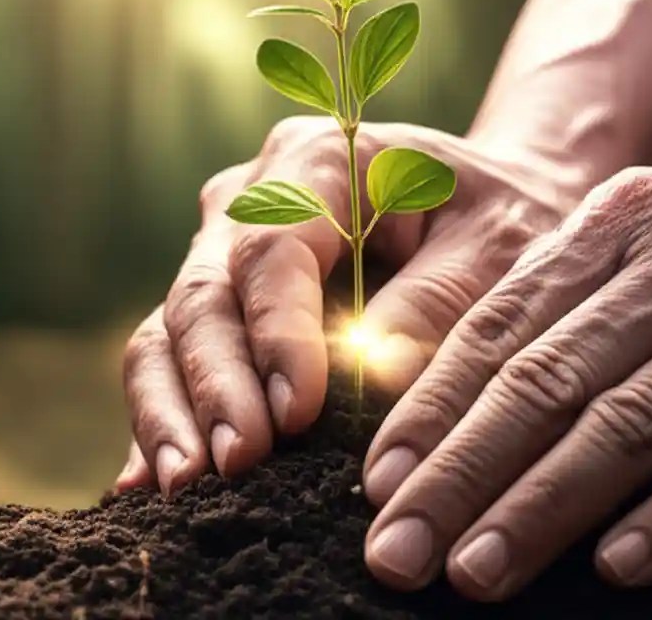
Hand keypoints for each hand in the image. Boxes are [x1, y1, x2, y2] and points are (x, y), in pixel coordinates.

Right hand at [115, 116, 584, 495]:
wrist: (492, 213)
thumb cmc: (502, 221)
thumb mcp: (499, 246)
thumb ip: (437, 301)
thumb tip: (370, 376)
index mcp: (316, 162)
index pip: (273, 247)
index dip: (276, 331)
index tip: (298, 412)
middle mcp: (247, 204)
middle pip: (204, 294)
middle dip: (215, 384)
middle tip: (236, 462)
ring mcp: (222, 260)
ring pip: (167, 333)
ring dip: (172, 412)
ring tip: (184, 488)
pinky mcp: (220, 317)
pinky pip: (170, 367)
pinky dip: (162, 423)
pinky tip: (150, 487)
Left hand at [363, 157, 651, 598]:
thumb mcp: (647, 243)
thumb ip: (560, 305)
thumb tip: (444, 415)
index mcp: (616, 223)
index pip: (500, 328)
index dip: (432, 412)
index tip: (378, 485)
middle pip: (548, 381)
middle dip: (461, 475)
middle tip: (399, 552)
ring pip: (632, 423)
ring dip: (544, 506)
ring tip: (477, 572)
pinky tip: (618, 565)